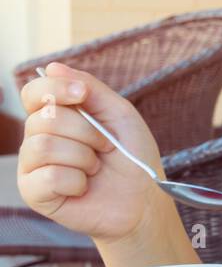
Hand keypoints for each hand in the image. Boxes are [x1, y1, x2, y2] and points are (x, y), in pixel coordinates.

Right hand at [16, 61, 165, 242]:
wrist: (144, 199)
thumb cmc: (132, 157)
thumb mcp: (119, 114)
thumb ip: (89, 88)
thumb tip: (52, 67)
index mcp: (56, 116)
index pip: (34, 92)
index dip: (54, 88)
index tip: (83, 96)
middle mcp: (37, 137)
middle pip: (45, 118)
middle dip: (87, 132)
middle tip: (105, 147)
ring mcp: (33, 165)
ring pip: (44, 145)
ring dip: (83, 156)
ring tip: (95, 168)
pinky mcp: (34, 192)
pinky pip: (46, 176)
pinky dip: (75, 181)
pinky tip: (83, 187)